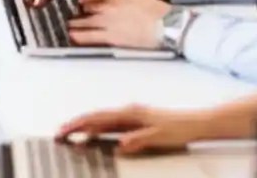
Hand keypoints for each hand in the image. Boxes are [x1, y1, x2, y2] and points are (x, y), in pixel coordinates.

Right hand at [57, 104, 208, 154]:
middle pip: (96, 117)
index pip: (98, 118)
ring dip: (86, 125)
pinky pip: (111, 123)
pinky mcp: (136, 120)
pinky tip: (96, 134)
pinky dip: (98, 128)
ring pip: (102, 119)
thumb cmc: (179, 128)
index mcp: (130, 114)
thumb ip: (137, 140)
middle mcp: (128, 112)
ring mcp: (132, 115)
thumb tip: (119, 145)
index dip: (79, 124)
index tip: (65, 131)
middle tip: (60, 133)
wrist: (196, 123)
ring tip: (72, 134)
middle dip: (76, 124)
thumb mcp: (158, 137)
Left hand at [66, 0, 170, 49]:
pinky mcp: (112, 36)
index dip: (90, 2)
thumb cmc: (162, 15)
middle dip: (79, 13)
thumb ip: (132, 3)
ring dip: (75, 24)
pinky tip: (72, 36)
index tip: (83, 4)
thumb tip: (132, 6)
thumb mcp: (144, 2)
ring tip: (68, 25)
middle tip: (70, 15)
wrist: (167, 25)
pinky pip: (91, 36)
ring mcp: (110, 22)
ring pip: (86, 22)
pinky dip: (80, 36)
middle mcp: (111, 8)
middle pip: (89, 9)